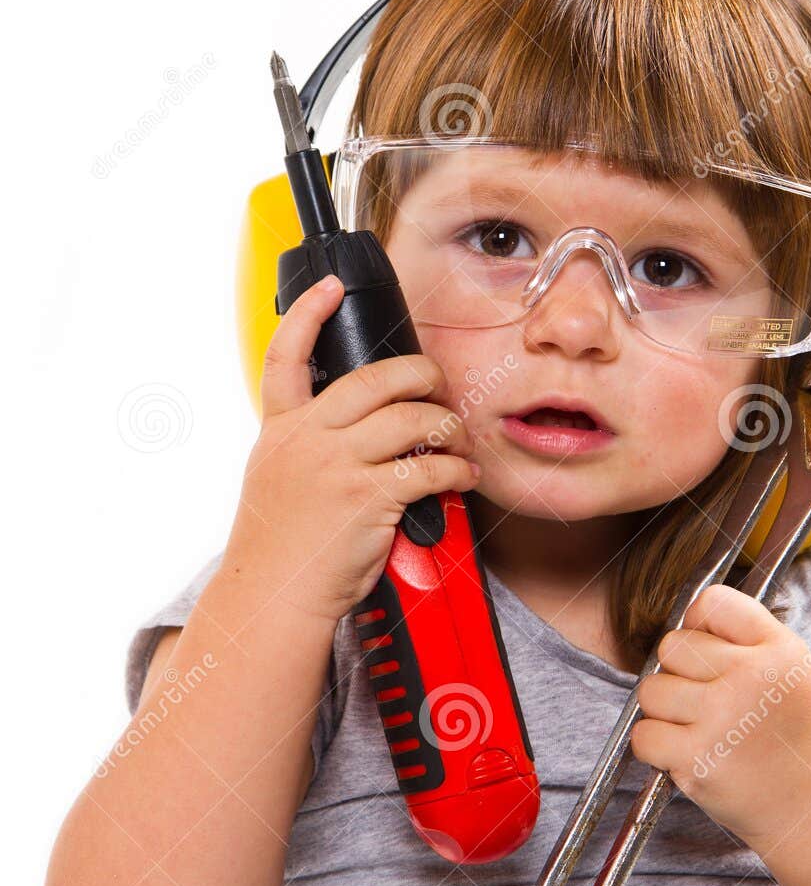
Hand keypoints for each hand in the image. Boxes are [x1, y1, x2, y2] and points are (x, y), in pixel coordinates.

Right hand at [223, 275, 481, 626]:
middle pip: (374, 378)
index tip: (330, 287)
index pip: (285, 355)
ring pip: (410, 418)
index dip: (309, 314)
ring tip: (457, 440)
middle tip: (437, 386)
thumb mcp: (275, 482)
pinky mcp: (368, 498)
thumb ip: (305, 448)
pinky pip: (428, 467)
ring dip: (447, 426)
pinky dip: (456, 469)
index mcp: (280, 430)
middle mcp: (306, 439)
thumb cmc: (281, 550)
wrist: (273, 598)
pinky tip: (462, 475)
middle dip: (419, 374)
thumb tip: (352, 432)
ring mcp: (336, 466)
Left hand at [630, 582, 810, 849]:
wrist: (810, 804)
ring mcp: (723, 720)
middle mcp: (752, 678)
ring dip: (665, 710)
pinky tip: (688, 752)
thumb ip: (744, 634)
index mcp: (779, 649)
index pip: (711, 602)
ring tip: (700, 728)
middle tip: (710, 700)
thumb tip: (684, 616)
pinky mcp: (697, 761)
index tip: (712, 653)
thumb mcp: (790, 668)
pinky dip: (656, 745)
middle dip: (680, 672)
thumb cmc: (789, 731)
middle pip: (672, 646)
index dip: (700, 625)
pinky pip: (644, 734)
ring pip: (650, 690)